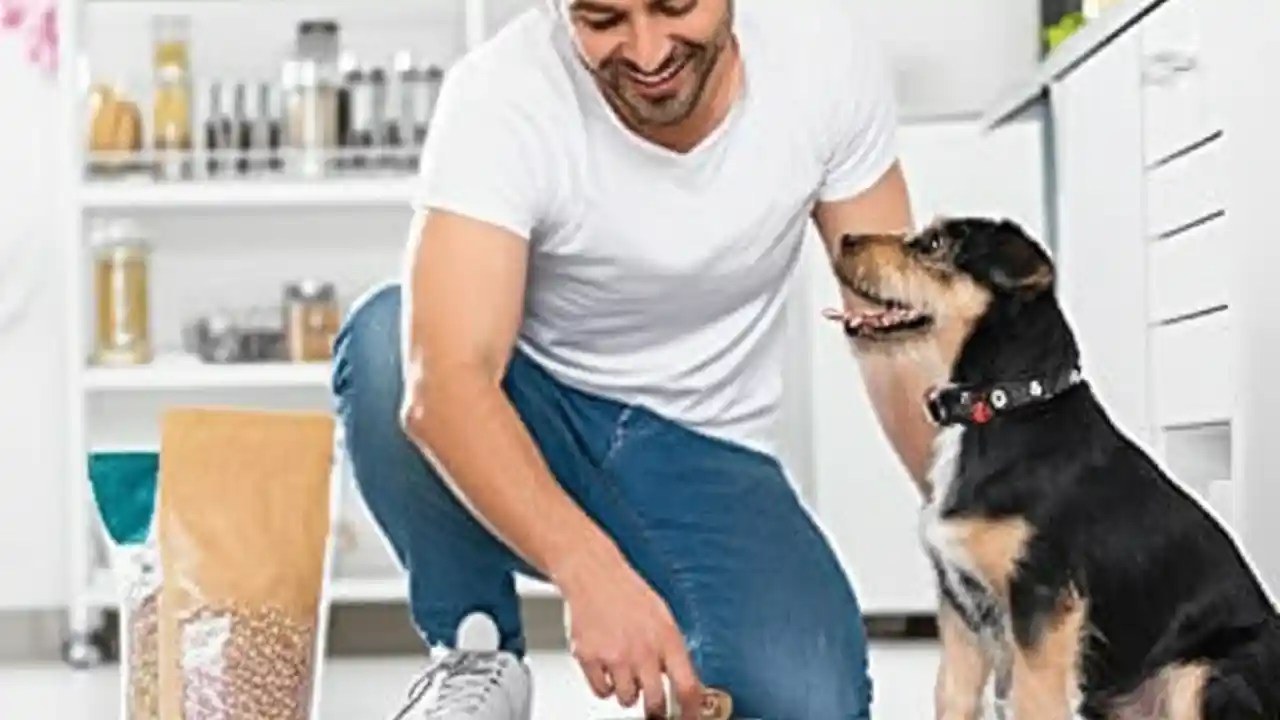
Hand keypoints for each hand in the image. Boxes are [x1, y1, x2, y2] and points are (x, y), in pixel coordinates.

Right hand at [557, 551, 702, 718]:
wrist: (593, 575)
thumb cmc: (628, 592)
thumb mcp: (664, 618)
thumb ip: (673, 651)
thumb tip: (686, 683)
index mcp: (667, 639)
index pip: (687, 687)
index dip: (691, 711)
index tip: (690, 717)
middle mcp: (642, 651)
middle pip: (655, 703)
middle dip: (656, 709)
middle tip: (654, 707)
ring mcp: (614, 657)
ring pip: (626, 700)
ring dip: (628, 693)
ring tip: (625, 672)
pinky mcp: (589, 659)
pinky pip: (601, 691)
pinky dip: (605, 685)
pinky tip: (608, 669)